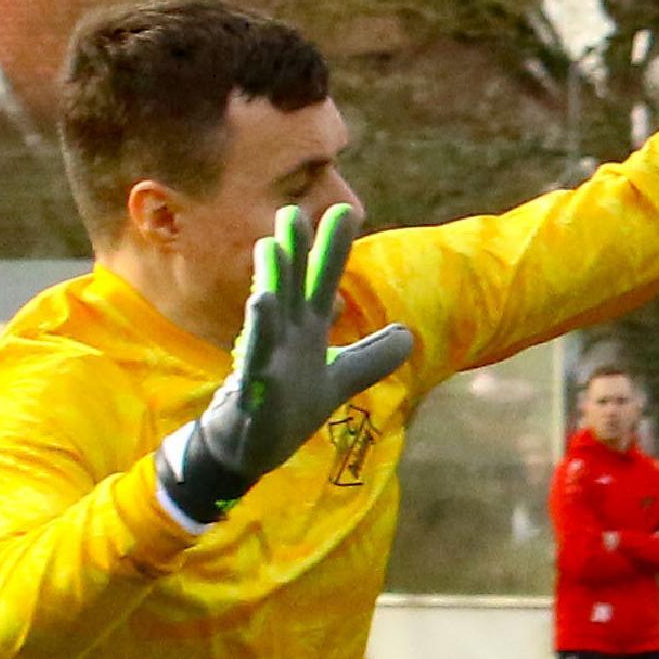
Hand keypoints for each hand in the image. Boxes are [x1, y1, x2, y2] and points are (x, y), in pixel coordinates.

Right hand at [155, 204, 413, 525]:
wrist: (250, 449)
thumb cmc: (289, 408)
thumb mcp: (340, 380)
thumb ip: (372, 356)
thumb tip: (409, 334)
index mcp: (306, 333)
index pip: (321, 284)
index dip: (332, 250)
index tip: (343, 210)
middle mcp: (284, 338)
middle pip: (292, 288)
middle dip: (293, 251)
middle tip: (290, 210)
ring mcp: (266, 360)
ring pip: (269, 315)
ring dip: (270, 281)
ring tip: (271, 246)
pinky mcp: (252, 388)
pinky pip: (254, 357)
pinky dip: (259, 332)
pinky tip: (260, 304)